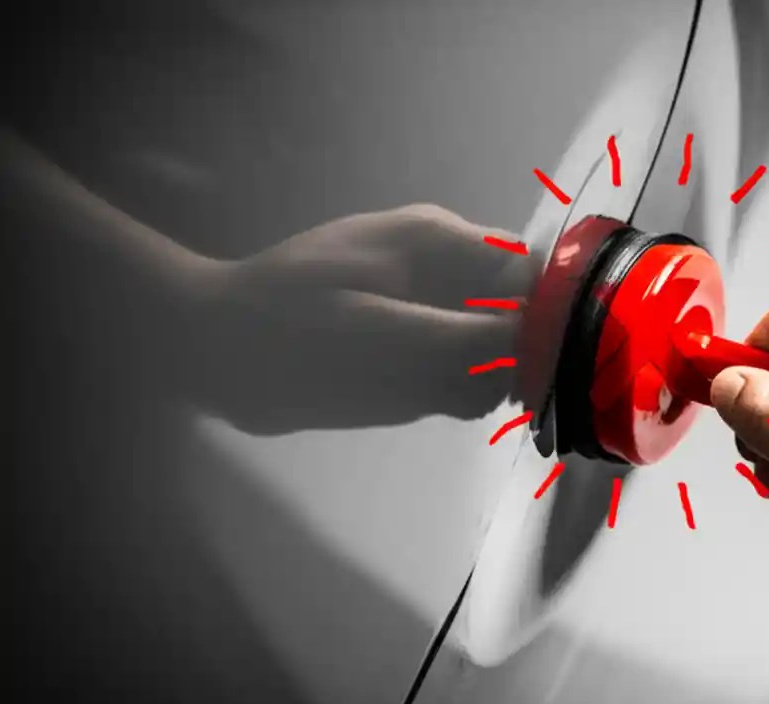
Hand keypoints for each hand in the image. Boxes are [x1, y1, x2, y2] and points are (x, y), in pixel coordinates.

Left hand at [183, 204, 534, 432]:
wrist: (216, 349)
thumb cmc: (289, 325)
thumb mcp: (379, 329)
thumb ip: (463, 338)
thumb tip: (544, 345)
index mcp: (439, 241)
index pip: (528, 270)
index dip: (550, 314)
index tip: (552, 362)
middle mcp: (444, 272)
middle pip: (519, 312)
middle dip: (517, 354)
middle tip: (495, 390)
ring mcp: (428, 311)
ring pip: (494, 350)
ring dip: (482, 377)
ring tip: (435, 392)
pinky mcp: (412, 349)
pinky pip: (458, 373)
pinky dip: (452, 391)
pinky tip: (417, 397)